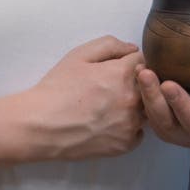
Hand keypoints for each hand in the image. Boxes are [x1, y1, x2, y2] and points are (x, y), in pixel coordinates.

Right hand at [30, 34, 146, 159]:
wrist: (42, 125)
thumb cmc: (57, 89)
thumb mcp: (78, 55)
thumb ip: (110, 45)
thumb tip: (132, 49)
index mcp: (123, 73)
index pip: (143, 60)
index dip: (129, 62)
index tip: (116, 69)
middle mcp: (133, 99)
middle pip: (148, 86)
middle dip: (134, 84)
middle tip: (109, 89)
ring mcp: (132, 124)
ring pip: (145, 110)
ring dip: (133, 106)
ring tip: (107, 108)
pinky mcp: (126, 144)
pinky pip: (138, 132)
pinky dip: (127, 127)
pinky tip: (106, 124)